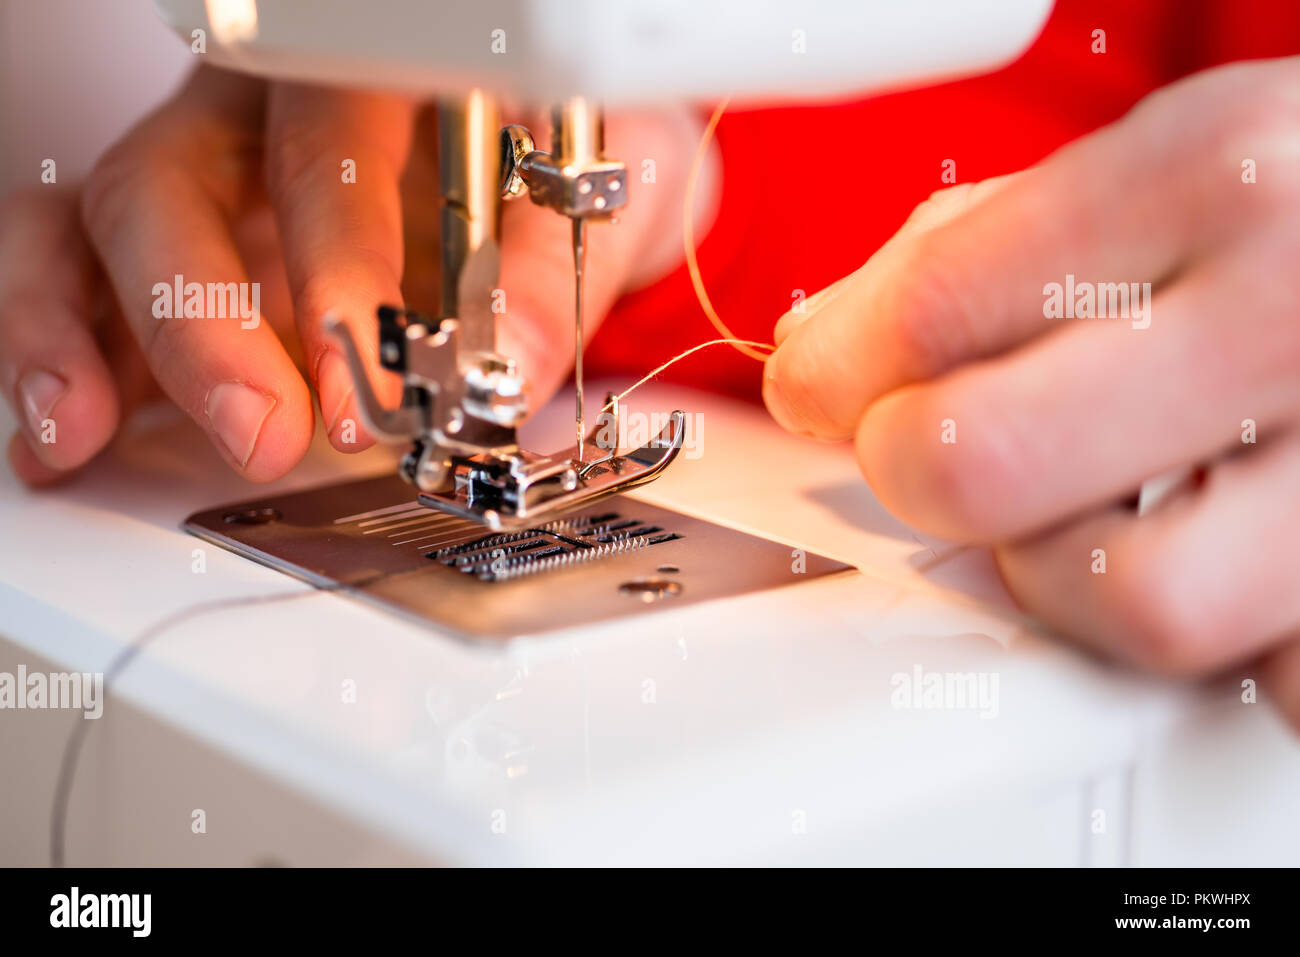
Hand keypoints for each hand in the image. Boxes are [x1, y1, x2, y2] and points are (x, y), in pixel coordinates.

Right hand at [2, 65, 708, 483]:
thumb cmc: (557, 148)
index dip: (336, 259)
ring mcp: (207, 176)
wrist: (541, 142)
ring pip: (107, 225)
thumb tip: (505, 377)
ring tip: (84, 432)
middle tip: (266, 430)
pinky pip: (75, 272)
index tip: (370, 365)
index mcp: (364, 78)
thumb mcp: (590, 186)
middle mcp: (261, 116)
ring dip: (89, 336)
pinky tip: (66, 429)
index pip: (327, 153)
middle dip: (204, 319)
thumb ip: (552, 272)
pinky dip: (59, 349)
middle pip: (178, 183)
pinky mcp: (175, 247)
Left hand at [763, 57, 1299, 725]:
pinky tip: (1198, 554)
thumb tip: (831, 340)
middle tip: (923, 451)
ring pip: (1127, 602)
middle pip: (988, 467)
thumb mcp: (1180, 159)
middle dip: (915, 468)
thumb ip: (989, 243)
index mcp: (1222, 177)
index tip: (817, 388)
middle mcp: (1297, 320)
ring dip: (1060, 572)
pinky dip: (1199, 637)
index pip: (933, 311)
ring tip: (1081, 513)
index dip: (835, 367)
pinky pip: (1257, 673)